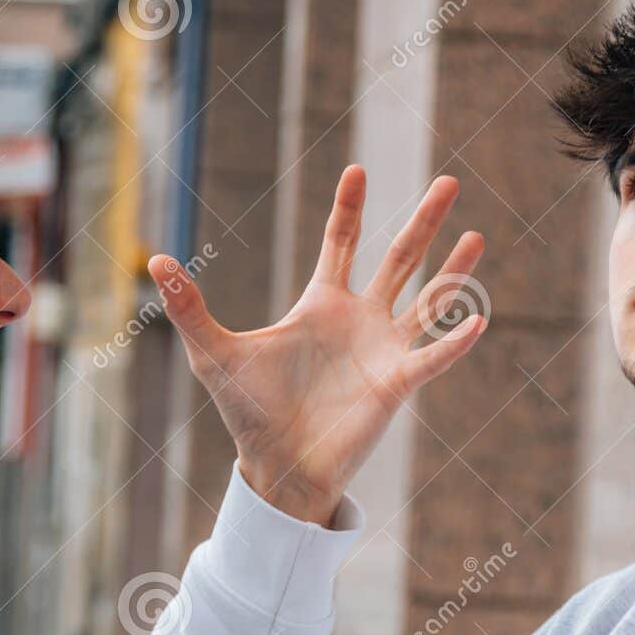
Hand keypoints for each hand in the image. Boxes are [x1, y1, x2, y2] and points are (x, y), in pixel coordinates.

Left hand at [149, 166, 486, 526]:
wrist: (276, 465)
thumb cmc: (248, 411)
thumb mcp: (213, 352)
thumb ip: (189, 306)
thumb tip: (154, 260)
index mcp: (321, 305)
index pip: (341, 242)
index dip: (349, 207)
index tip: (358, 170)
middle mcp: (360, 320)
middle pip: (400, 258)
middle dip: (424, 220)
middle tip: (450, 181)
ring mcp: (383, 350)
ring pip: (430, 299)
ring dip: (456, 270)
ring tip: (479, 236)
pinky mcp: (396, 383)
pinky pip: (432, 356)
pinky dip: (455, 341)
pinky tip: (480, 321)